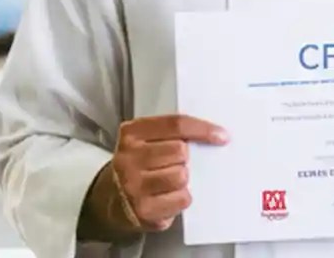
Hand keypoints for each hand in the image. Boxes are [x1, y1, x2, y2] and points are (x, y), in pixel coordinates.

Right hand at [90, 114, 228, 236]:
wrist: (112, 199)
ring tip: (170, 180)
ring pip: (181, 175)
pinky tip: (169, 196)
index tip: (221, 135)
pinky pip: (182, 198)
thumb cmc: (137, 166)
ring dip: (183, 178)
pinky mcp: (144, 209)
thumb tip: (212, 134)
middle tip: (174, 163)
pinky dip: (181, 197)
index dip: (203, 129)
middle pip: (180, 151)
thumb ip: (170, 133)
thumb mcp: (145, 140)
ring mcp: (134, 185)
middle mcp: (129, 158)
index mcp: (131, 133)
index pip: (176, 124)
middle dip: (184, 158)